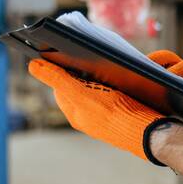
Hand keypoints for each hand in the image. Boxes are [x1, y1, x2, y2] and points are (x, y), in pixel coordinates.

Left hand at [28, 59, 182, 163]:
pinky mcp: (125, 110)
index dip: (61, 67)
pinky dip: (119, 79)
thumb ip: (57, 80)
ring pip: (99, 86)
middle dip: (83, 68)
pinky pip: (117, 90)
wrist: (150, 132)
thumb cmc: (113, 115)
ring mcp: (108, 113)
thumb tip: (32, 66)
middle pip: (79, 84)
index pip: (60, 85)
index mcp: (75, 113)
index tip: (66, 50)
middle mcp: (89, 115)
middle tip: (89, 53)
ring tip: (109, 62)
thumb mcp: (80, 93)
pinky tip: (125, 73)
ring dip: (102, 72)